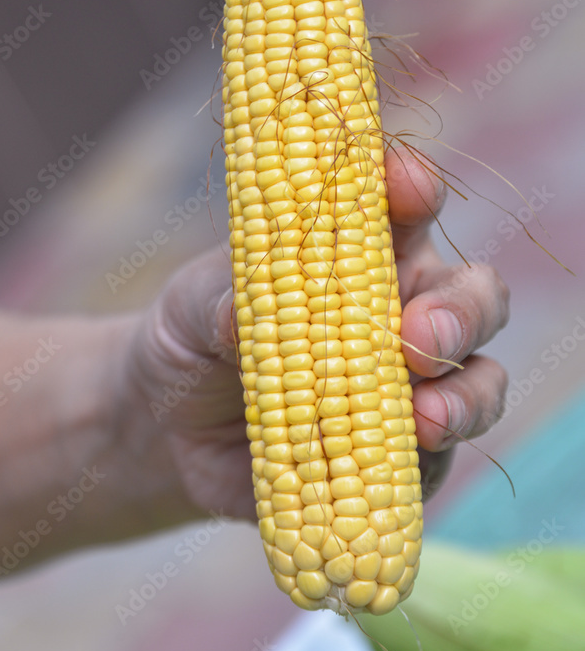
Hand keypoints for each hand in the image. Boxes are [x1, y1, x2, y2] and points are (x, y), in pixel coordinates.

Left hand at [126, 149, 509, 525]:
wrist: (173, 432)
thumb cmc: (193, 338)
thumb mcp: (191, 306)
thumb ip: (219, 302)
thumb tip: (243, 320)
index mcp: (359, 251)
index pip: (404, 204)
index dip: (414, 187)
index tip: (408, 186)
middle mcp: (401, 312)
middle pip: (471, 296)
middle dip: (461, 310)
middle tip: (421, 336)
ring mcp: (410, 388)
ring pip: (478, 380)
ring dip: (466, 396)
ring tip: (428, 419)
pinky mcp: (401, 456)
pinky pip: (439, 462)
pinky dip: (432, 463)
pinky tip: (409, 463)